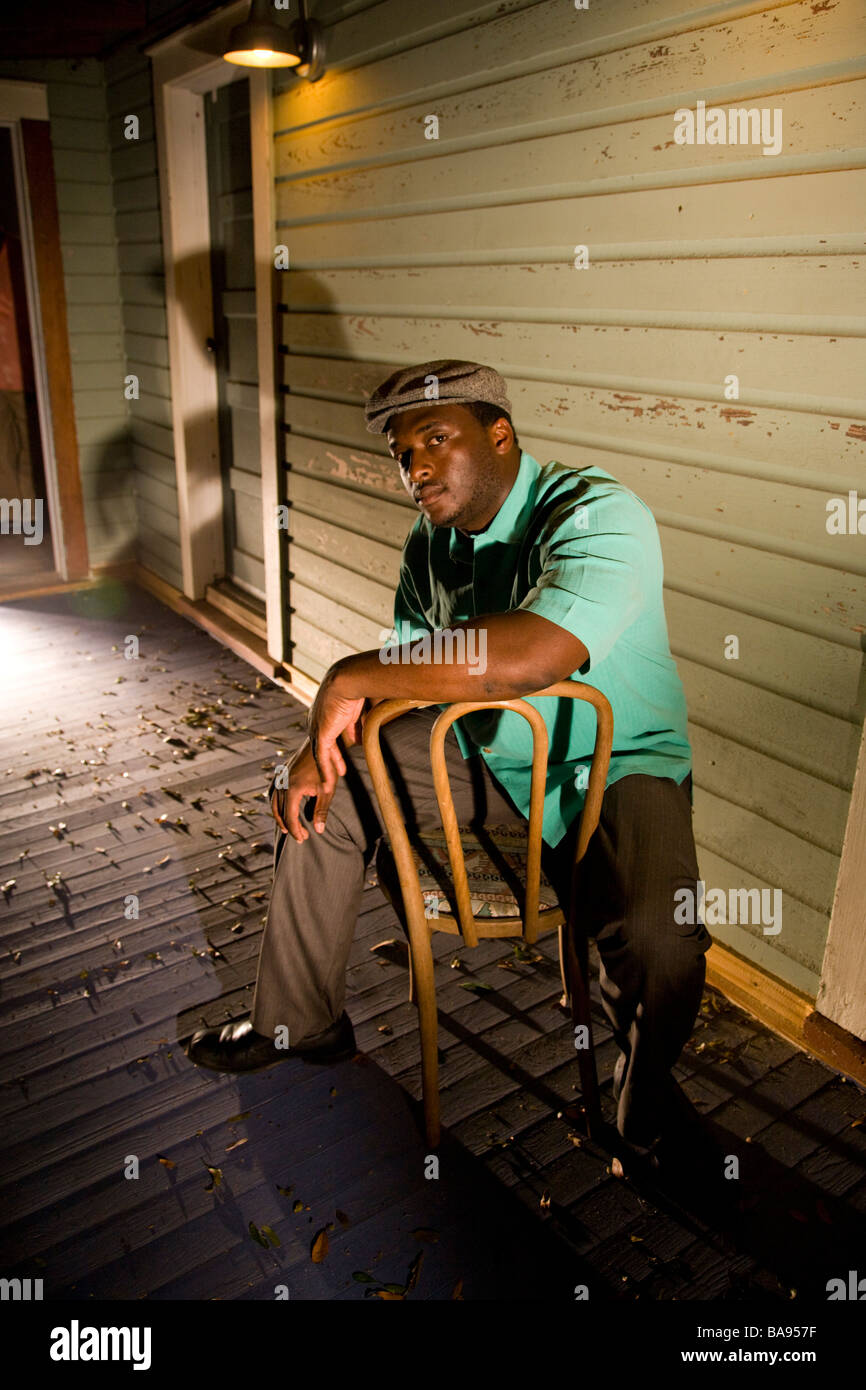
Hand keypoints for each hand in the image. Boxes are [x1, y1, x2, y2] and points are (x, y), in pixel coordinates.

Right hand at [270, 740, 324, 842]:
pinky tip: (281, 808)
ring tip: (287, 827)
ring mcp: (280, 777)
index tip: (303, 839)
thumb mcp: (327, 789)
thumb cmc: (326, 766)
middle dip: (289, 826)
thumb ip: (321, 810)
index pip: (290, 817)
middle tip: (300, 836)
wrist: (321, 742)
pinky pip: (273, 791)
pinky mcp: (281, 772)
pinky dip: (275, 803)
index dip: (296, 830)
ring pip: (273, 802)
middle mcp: (282, 783)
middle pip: (280, 812)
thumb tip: (319, 830)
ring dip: (279, 816)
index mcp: (292, 789)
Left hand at [306, 668, 365, 832]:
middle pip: (324, 743)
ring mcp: (318, 726)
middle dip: (331, 758)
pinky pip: (321, 757)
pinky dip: (325, 771)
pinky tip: (327, 785)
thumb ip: (364, 718)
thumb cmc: (360, 685)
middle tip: (338, 770)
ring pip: (321, 754)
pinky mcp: (321, 734)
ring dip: (327, 769)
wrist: (350, 679)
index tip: (347, 749)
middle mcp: (320, 718)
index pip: (332, 729)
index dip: (339, 743)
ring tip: (330, 785)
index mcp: (329, 709)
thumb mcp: (363, 706)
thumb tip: (372, 728)